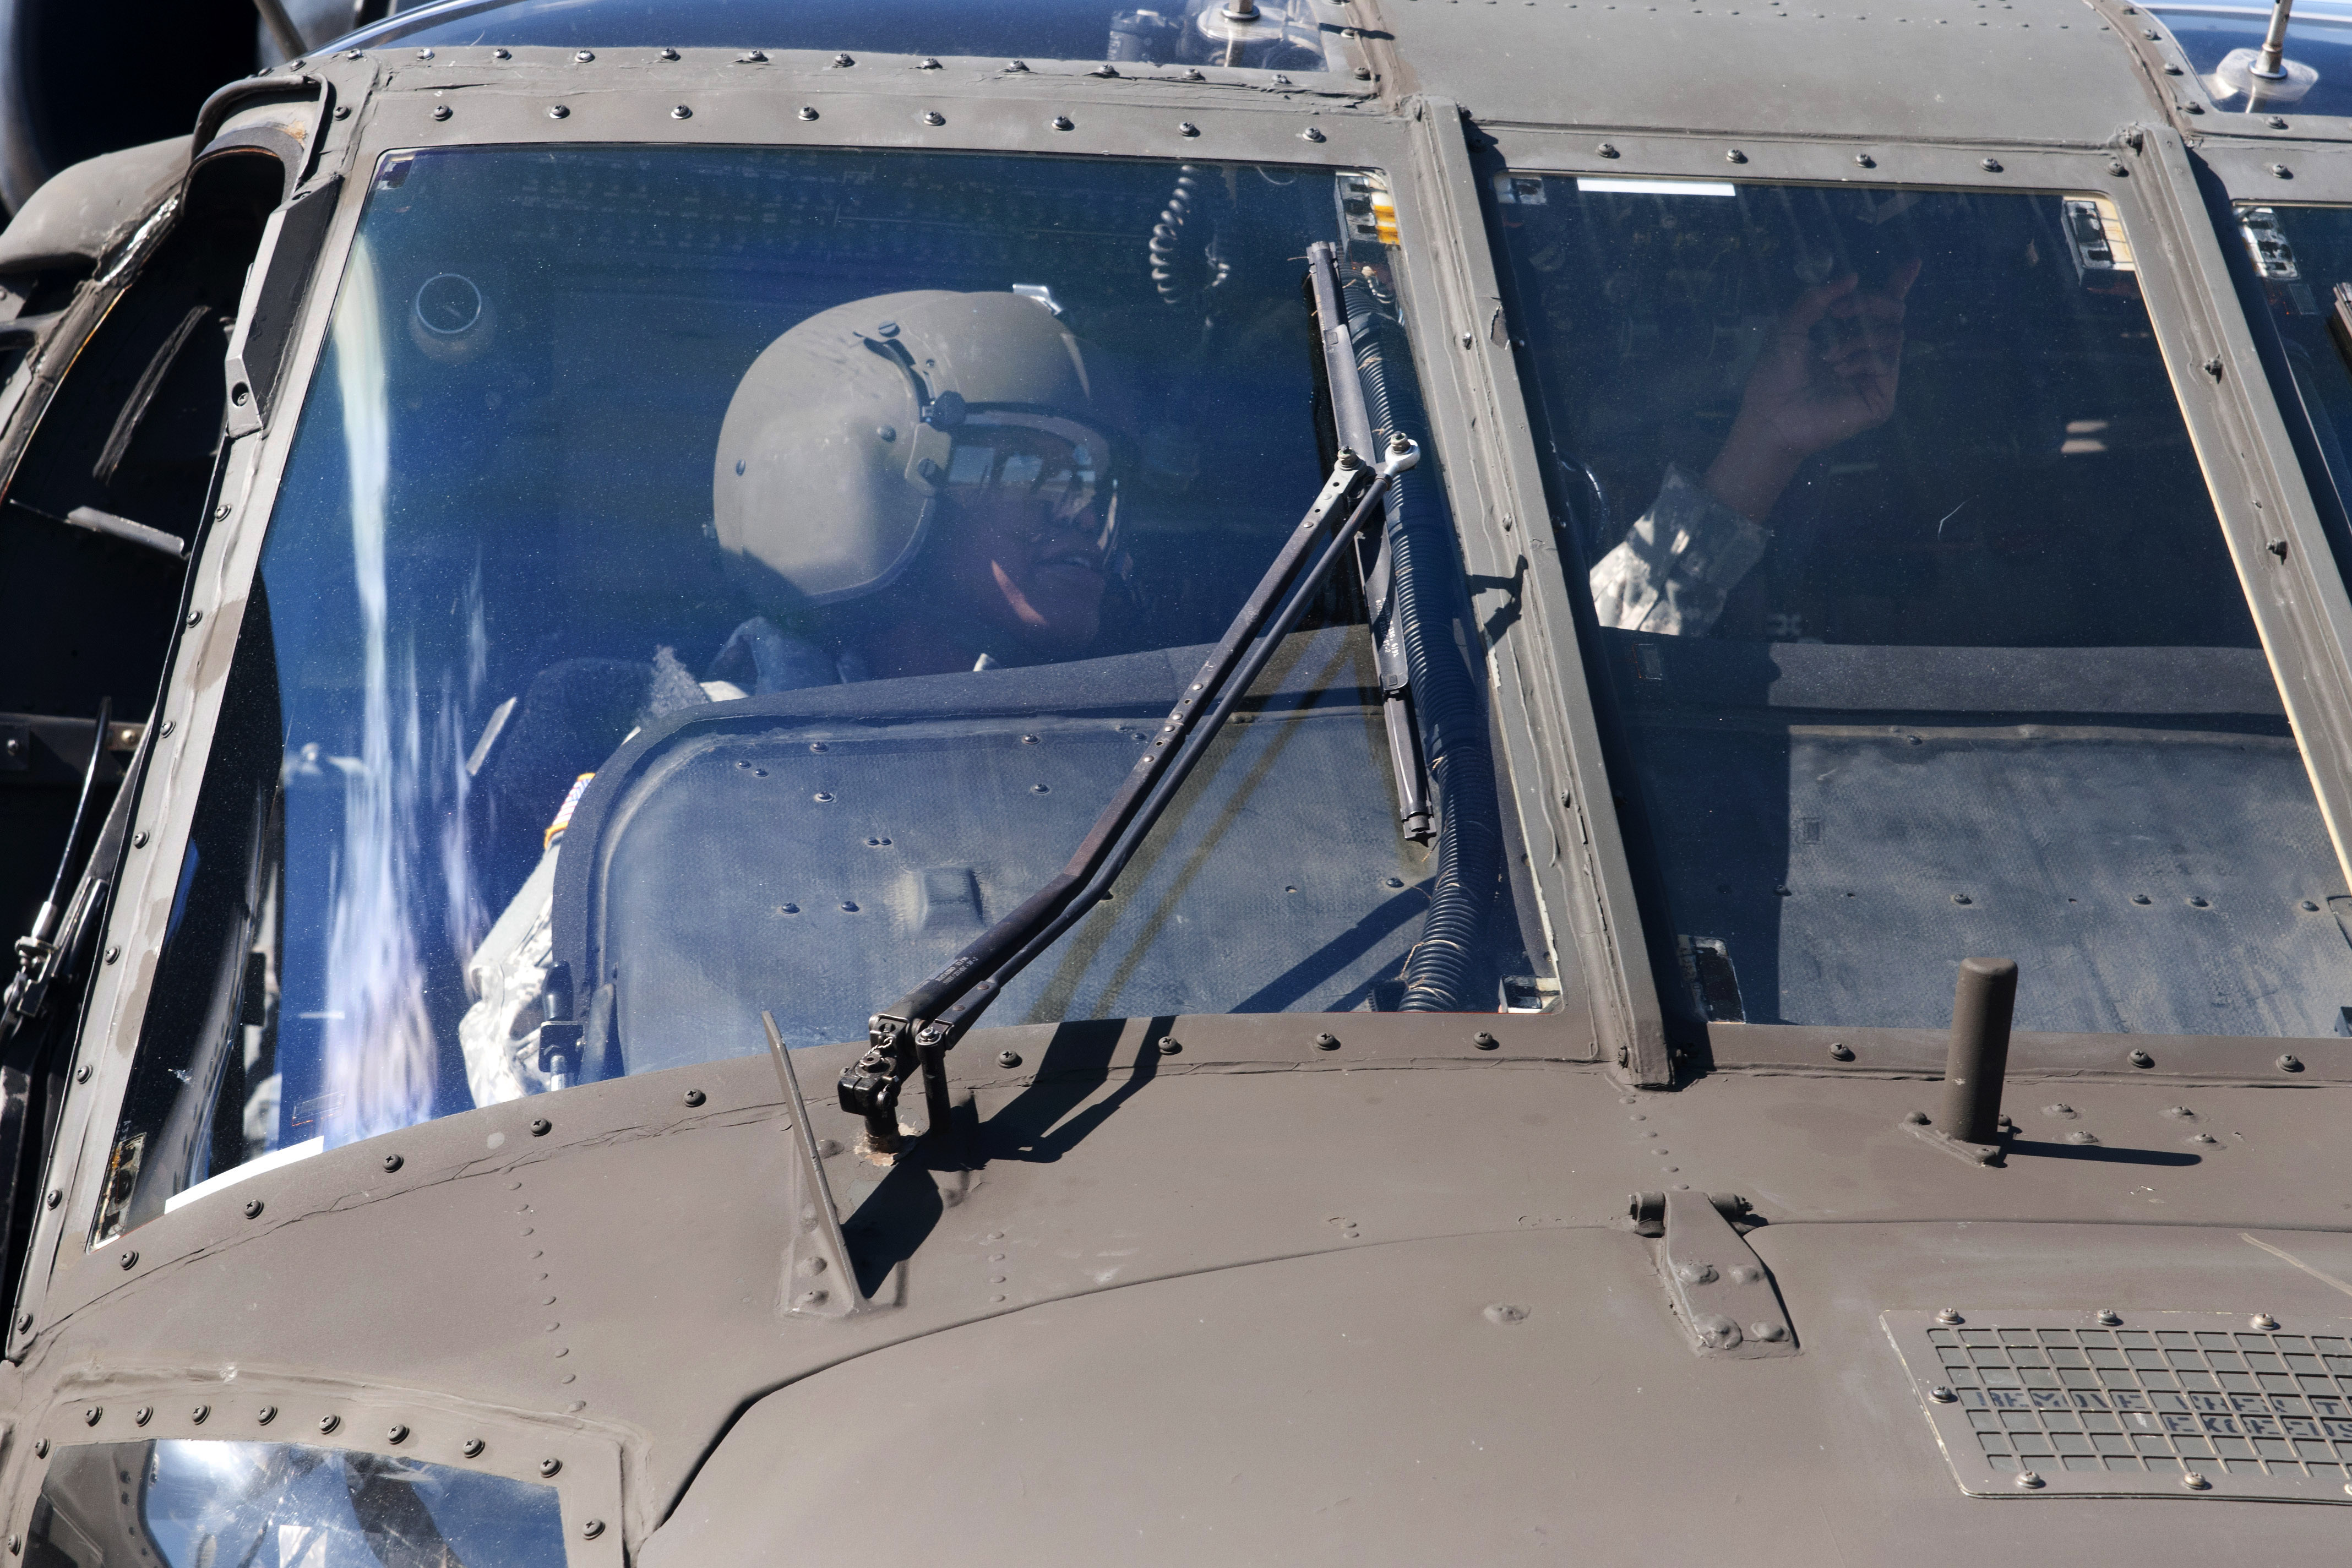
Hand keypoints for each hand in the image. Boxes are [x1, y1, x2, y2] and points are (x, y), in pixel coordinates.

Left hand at [1702, 260, 1921, 521]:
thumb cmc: (1774, 377)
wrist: (1771, 416)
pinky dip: (1863, 358)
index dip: (1898, 286)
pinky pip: (1887, 360)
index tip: (1912, 263)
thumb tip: (1852, 278)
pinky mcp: (1882, 398)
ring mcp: (1876, 378)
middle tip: (1840, 311)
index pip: (1880, 310)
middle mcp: (1864, 356)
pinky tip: (1840, 372)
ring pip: (1893, 334)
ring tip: (1830, 357)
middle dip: (1870, 302)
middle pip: (1893, 314)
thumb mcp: (1789, 327)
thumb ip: (1816, 299)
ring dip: (1858, 337)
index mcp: (1845, 340)